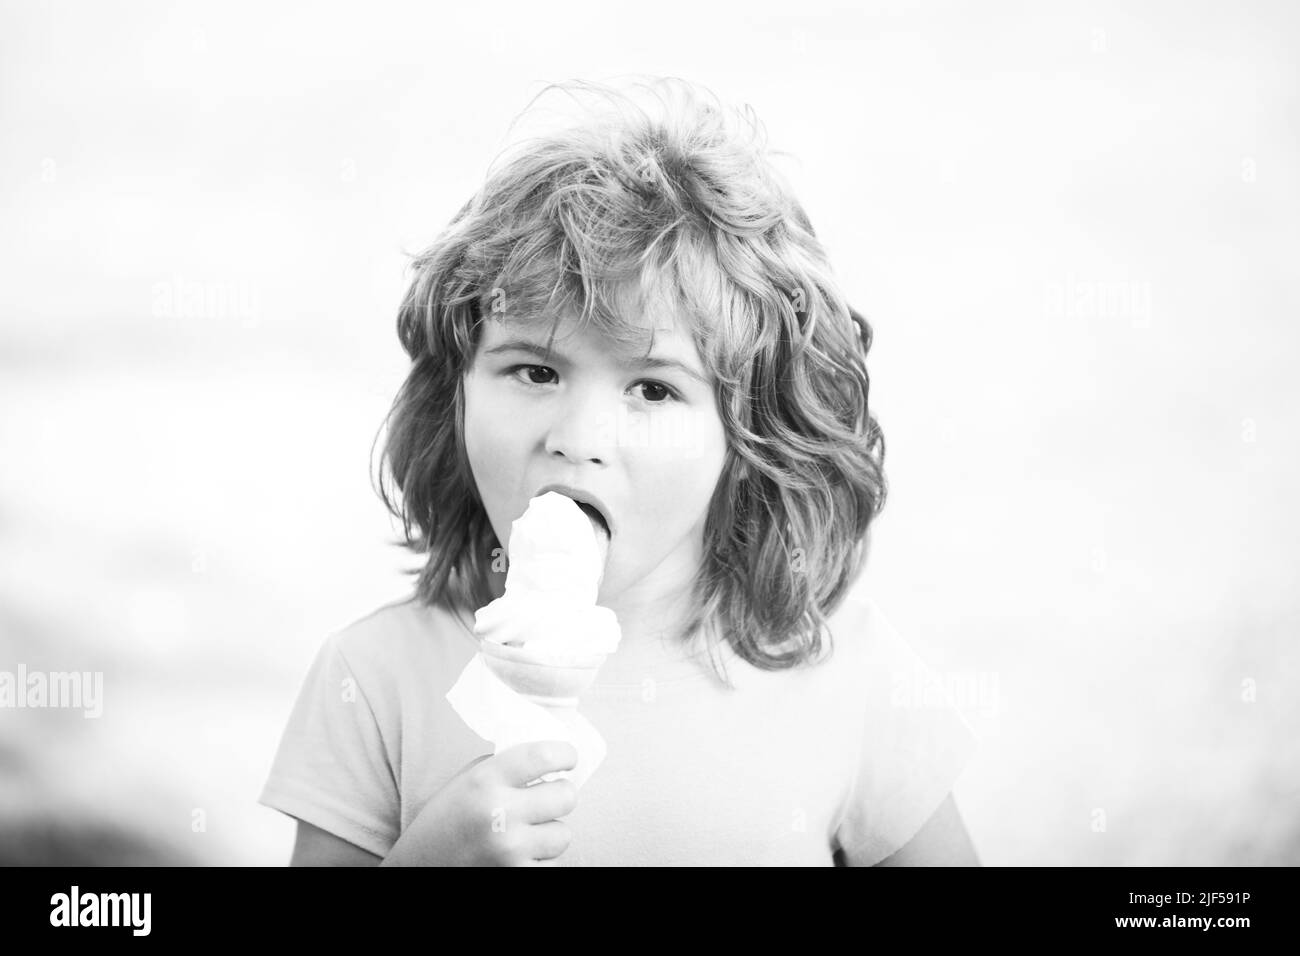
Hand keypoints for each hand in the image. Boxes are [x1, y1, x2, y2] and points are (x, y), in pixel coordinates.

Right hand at [380, 741, 577, 865]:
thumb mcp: (466, 781)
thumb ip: (505, 766)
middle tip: (549, 798)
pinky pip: (554, 863)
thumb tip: (552, 759)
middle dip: (560, 796)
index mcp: (484, 780)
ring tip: (527, 832)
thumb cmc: (445, 820)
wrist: (417, 867)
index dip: (565, 755)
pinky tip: (521, 853)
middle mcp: (498, 814)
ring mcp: (509, 850)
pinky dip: (542, 859)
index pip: (544, 756)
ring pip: (563, 834)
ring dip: (551, 832)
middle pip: (566, 796)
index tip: (568, 759)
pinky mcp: (517, 876)